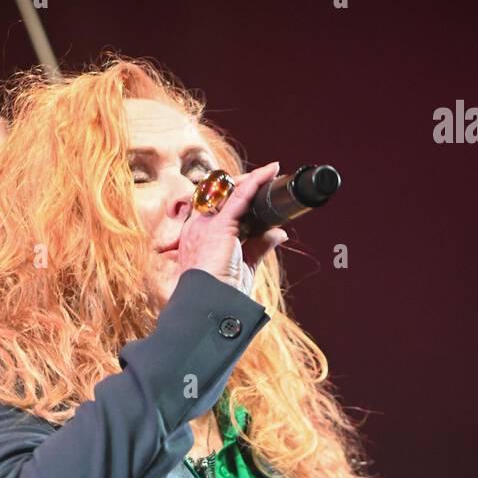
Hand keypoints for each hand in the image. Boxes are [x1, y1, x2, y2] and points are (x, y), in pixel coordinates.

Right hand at [176, 160, 287, 296]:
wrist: (212, 307)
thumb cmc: (222, 293)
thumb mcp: (244, 265)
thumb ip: (259, 245)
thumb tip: (280, 233)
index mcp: (198, 237)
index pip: (215, 208)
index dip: (235, 198)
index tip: (257, 196)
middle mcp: (197, 227)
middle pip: (221, 194)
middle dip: (244, 186)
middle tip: (266, 182)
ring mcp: (206, 225)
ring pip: (229, 191)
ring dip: (251, 180)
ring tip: (271, 173)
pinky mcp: (220, 225)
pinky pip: (240, 196)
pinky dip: (256, 181)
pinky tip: (270, 171)